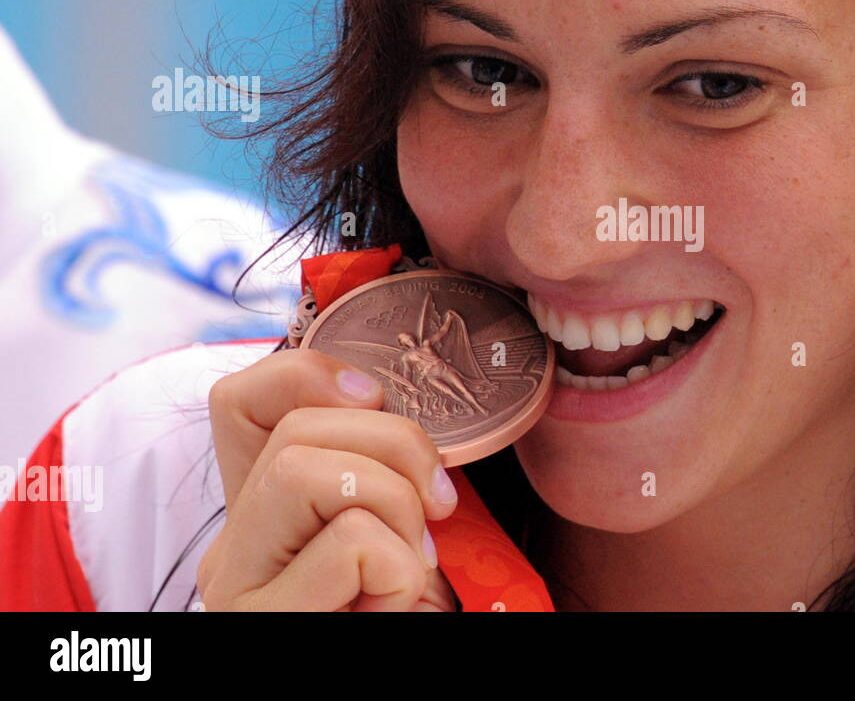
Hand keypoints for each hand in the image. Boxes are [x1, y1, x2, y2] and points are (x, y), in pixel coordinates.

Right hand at [197, 348, 460, 610]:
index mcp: (265, 508)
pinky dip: (398, 571)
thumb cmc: (403, 612)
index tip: (373, 396)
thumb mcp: (398, 526)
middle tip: (432, 509)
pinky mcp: (261, 623)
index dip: (307, 373)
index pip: (240, 401)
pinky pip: (351, 544)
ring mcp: (239, 586)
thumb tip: (389, 396)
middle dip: (396, 449)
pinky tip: (389, 610)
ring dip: (395, 510)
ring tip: (407, 566)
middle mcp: (233, 544)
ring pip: (308, 473)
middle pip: (297, 431)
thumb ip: (380, 468)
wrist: (403, 676)